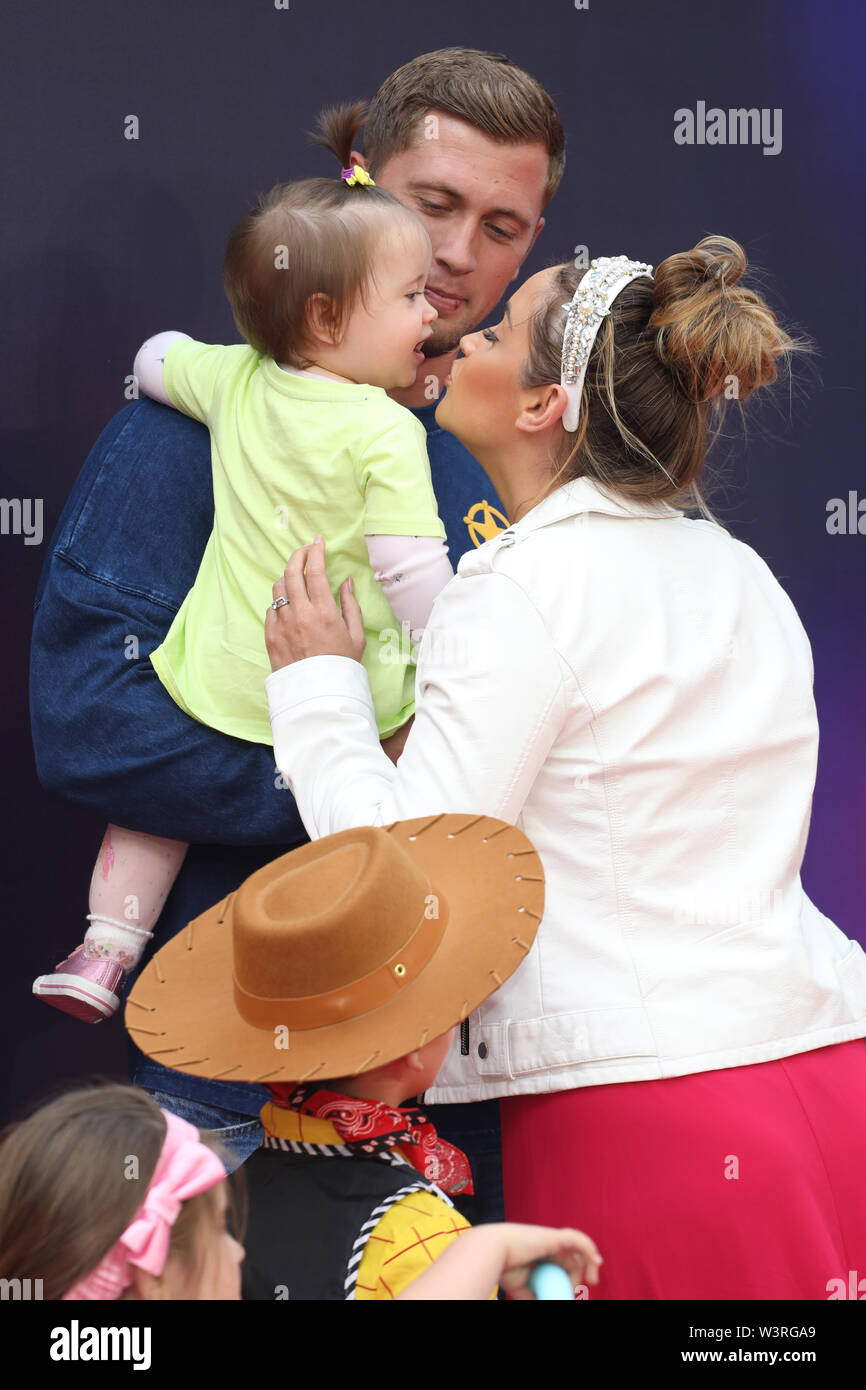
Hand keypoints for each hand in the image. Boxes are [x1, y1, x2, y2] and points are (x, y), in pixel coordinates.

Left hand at [265, 535, 365, 672]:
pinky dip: (279, 601)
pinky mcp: (271, 636)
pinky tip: (288, 604)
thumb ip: (351, 605)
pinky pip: (271, 609)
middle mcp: (300, 614)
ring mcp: (283, 625)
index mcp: (324, 612)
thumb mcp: (356, 636)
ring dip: (287, 577)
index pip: (315, 571)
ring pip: (278, 588)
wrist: (319, 695)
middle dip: (298, 555)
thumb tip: (347, 582)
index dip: (316, 551)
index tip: (317, 542)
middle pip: (292, 572)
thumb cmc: (342, 666)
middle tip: (304, 550)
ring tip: (296, 578)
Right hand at [495, 1224, 602, 1300]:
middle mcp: (544, 1244)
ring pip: (576, 1251)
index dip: (569, 1277)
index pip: (560, 1264)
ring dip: (587, 1265)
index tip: (572, 1293)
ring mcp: (550, 1239)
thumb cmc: (502, 1268)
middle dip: (577, 1277)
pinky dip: (590, 1249)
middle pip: (570, 1260)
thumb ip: (533, 1294)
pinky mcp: (555, 1237)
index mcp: (536, 1254)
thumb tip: (543, 1301)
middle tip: (574, 1292)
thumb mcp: (521, 1287)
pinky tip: (596, 1263)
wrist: (492, 1253)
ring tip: (592, 1280)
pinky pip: (578, 1240)